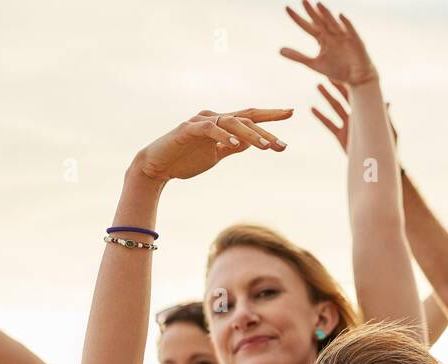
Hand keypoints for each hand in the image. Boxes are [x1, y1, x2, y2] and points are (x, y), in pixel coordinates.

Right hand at [131, 108, 290, 183]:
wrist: (156, 167)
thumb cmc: (185, 160)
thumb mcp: (216, 155)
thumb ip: (232, 147)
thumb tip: (251, 143)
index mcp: (221, 124)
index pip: (250, 117)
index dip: (270, 115)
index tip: (291, 112)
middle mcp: (213, 118)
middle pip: (245, 119)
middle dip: (267, 130)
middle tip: (283, 145)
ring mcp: (200, 121)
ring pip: (231, 122)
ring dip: (250, 134)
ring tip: (266, 148)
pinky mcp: (187, 129)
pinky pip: (210, 129)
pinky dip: (224, 136)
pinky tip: (236, 144)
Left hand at [281, 2, 376, 86]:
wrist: (357, 78)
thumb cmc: (338, 69)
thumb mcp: (314, 64)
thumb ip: (298, 56)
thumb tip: (279, 50)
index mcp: (322, 38)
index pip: (307, 26)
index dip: (297, 18)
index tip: (286, 8)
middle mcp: (332, 34)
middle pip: (319, 21)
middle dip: (311, 12)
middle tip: (303, 0)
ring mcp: (343, 37)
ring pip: (333, 24)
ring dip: (326, 15)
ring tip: (318, 5)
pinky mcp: (355, 42)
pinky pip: (350, 31)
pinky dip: (346, 24)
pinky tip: (340, 16)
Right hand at [311, 81, 396, 153]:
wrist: (377, 163)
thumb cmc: (388, 146)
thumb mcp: (388, 130)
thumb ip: (385, 117)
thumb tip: (388, 103)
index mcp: (367, 112)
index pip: (356, 94)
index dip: (349, 84)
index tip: (342, 73)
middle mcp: (356, 116)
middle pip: (343, 98)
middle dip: (335, 87)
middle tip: (326, 75)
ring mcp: (347, 126)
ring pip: (335, 108)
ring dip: (326, 97)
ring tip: (318, 86)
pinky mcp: (340, 136)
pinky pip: (329, 125)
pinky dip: (321, 117)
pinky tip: (312, 109)